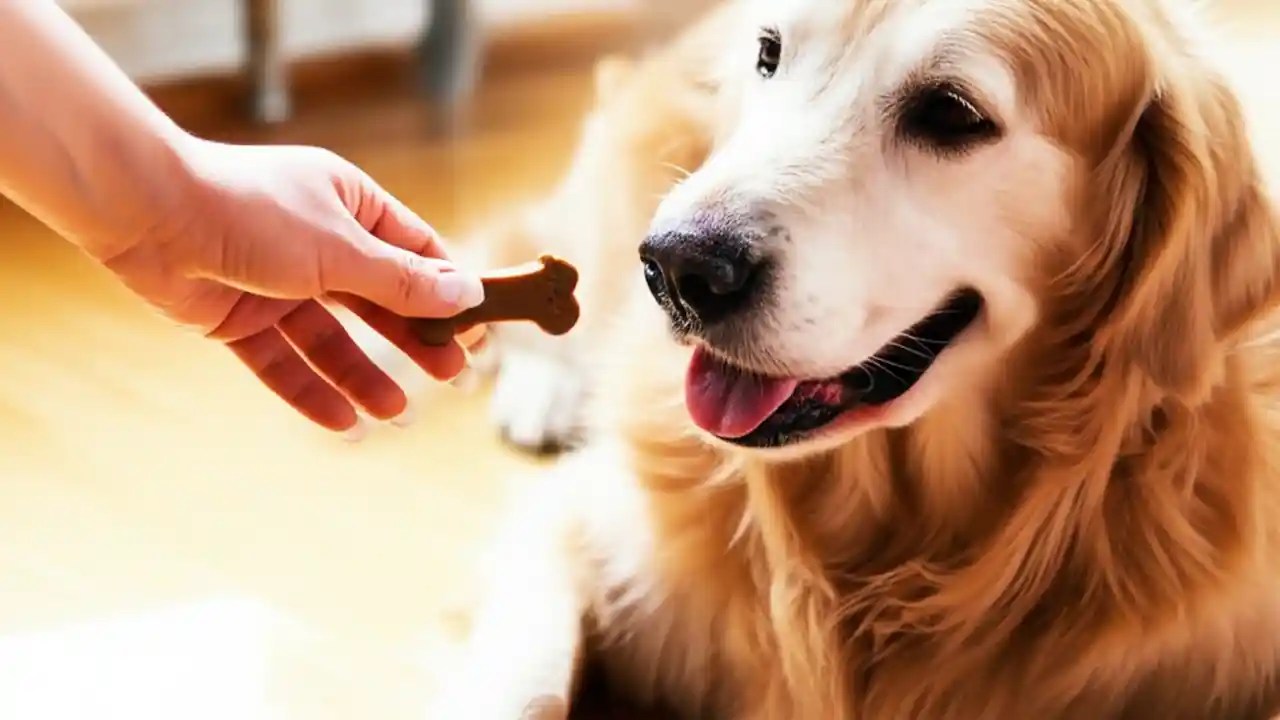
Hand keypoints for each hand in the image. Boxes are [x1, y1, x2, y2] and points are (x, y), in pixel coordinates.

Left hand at [99, 138, 484, 432]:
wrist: (148, 214)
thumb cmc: (250, 210)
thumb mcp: (341, 249)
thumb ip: (402, 281)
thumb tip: (466, 294)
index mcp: (350, 204)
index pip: (416, 252)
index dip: (450, 292)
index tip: (479, 331)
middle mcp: (318, 243)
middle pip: (380, 301)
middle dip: (415, 341)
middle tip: (454, 378)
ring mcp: (278, 283)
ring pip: (334, 339)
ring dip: (366, 375)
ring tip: (400, 412)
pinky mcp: (240, 318)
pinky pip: (284, 361)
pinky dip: (311, 391)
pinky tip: (344, 424)